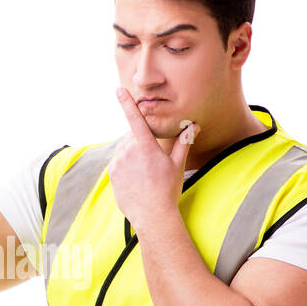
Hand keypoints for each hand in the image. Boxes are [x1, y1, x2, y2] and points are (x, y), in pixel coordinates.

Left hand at [109, 87, 197, 234]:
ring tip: (145, 173)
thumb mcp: (177, 165)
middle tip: (152, 161)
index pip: (135, 119)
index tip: (119, 90)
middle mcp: (129, 152)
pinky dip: (126, 166)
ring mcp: (118, 163)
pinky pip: (118, 163)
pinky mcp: (112, 174)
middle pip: (133, 137)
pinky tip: (137, 179)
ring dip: (133, 155)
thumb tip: (194, 125)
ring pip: (125, 150)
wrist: (152, 215)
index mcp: (146, 147)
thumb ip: (183, 142)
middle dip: (141, 142)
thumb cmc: (167, 190)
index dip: (127, 103)